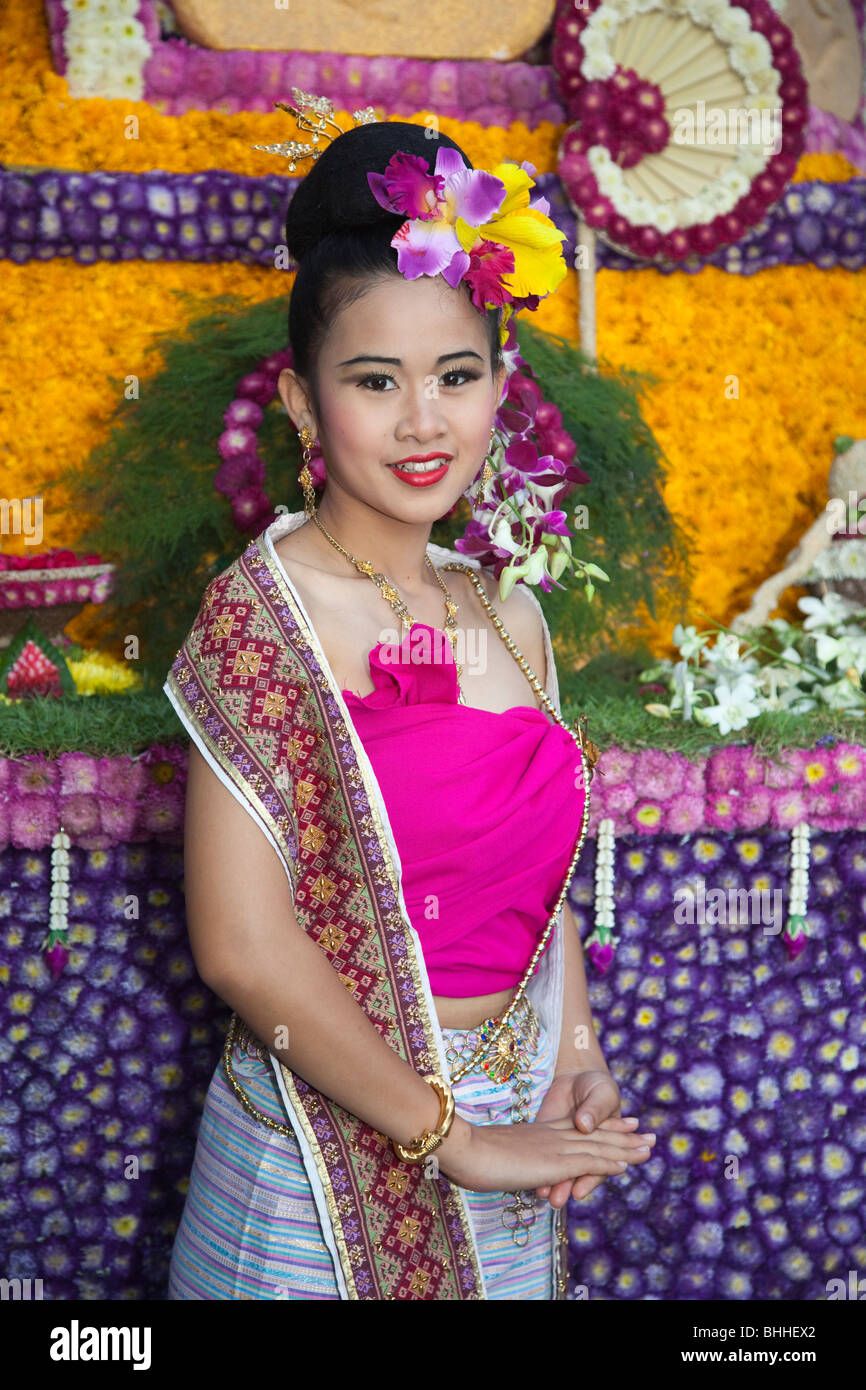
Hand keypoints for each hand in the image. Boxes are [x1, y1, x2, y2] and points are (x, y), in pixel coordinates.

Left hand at [533, 1068, 654, 1207]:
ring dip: (554, 1184)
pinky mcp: (549, 1137)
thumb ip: (595, 1109)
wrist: (575, 1075)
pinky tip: (534, 1180)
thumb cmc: (596, 1086)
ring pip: (561, 1169)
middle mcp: (585, 1150)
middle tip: (558, 1201)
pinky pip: (544, 1155)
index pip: (599, 1166)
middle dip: (565, 1187)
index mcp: (605, 1144)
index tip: (578, 1192)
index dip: (587, 1180)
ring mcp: (565, 1145)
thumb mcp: (602, 1093)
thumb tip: (585, 1126)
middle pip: (578, 1173)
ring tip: (543, 1196)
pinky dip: (541, 1168)